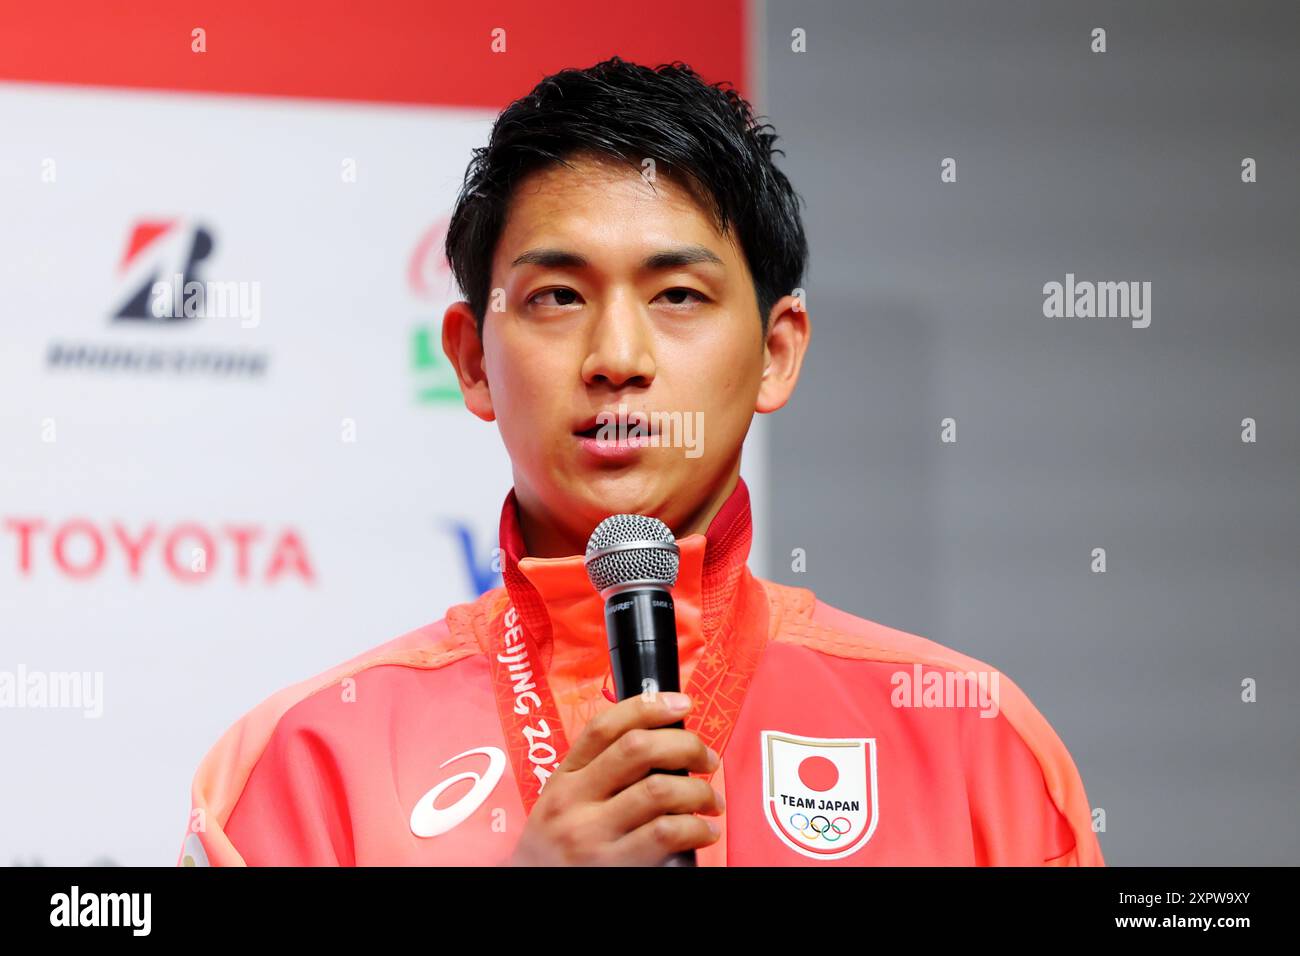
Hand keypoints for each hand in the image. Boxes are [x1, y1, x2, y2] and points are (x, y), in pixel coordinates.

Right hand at [506, 691, 724, 865]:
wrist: (529, 887)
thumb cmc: (558, 850)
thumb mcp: (563, 803)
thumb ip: (598, 774)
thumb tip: (662, 745)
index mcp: (564, 778)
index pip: (605, 726)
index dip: (649, 706)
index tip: (681, 704)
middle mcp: (575, 801)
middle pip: (638, 749)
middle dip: (686, 746)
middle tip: (707, 758)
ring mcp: (592, 834)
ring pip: (659, 790)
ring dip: (698, 791)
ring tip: (710, 801)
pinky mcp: (613, 865)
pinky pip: (665, 833)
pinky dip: (696, 828)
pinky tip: (703, 831)